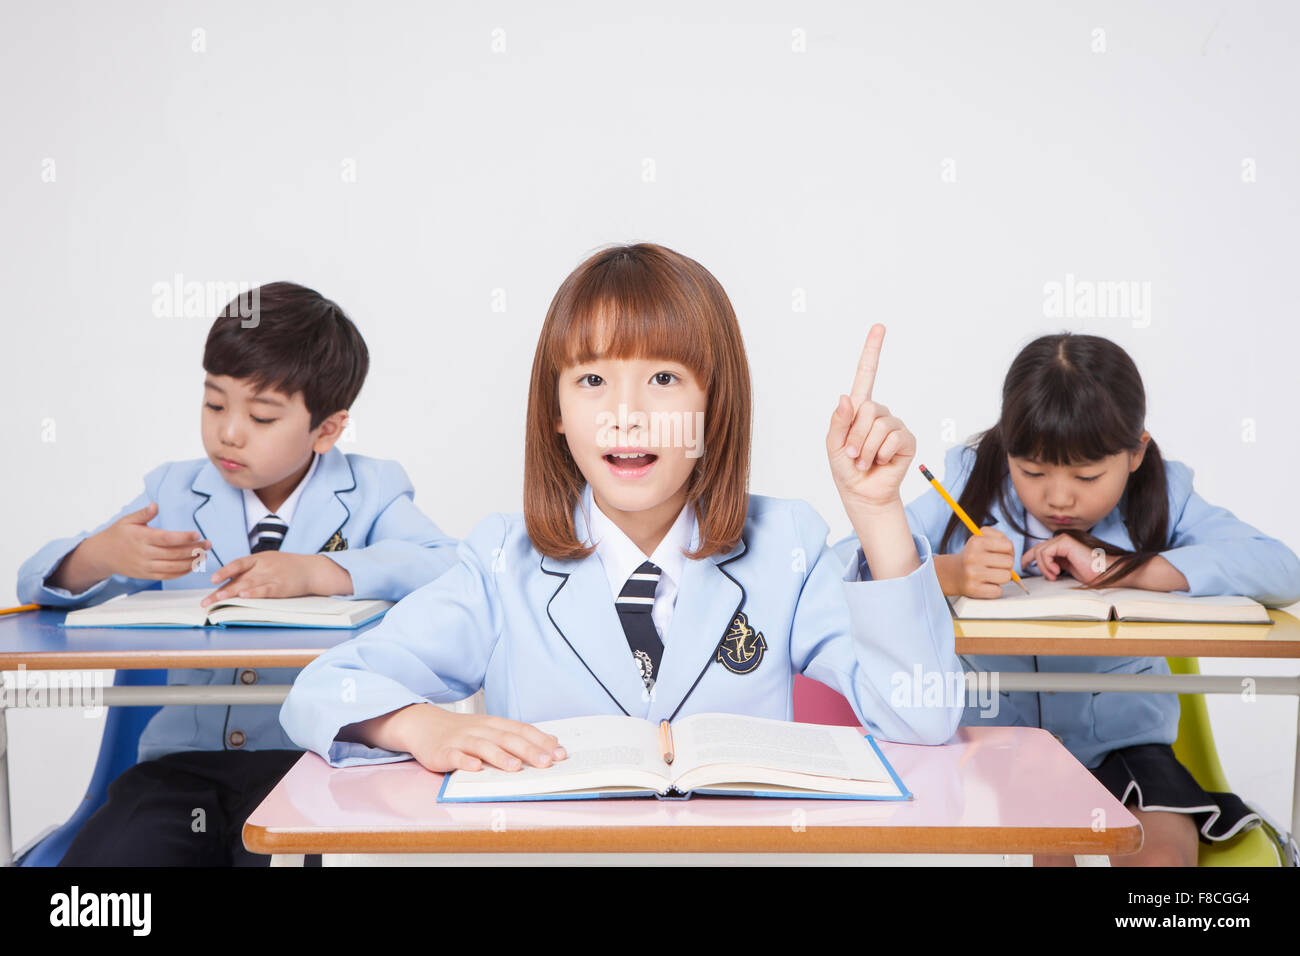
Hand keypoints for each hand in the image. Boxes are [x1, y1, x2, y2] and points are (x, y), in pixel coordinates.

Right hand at [88, 501, 209, 580]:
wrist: (103, 555)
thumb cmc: (118, 534)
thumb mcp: (127, 520)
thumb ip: (143, 514)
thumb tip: (155, 505)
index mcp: (140, 538)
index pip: (166, 539)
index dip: (183, 537)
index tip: (197, 534)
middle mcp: (143, 554)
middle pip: (173, 554)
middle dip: (194, 549)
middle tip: (208, 544)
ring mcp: (145, 566)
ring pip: (173, 567)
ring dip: (191, 562)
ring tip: (205, 555)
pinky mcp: (146, 575)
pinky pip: (168, 576)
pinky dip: (182, 572)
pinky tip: (193, 565)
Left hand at [202, 551, 350, 605]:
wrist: (312, 569)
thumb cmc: (288, 567)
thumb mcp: (268, 561)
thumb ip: (250, 570)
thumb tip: (228, 582)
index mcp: (258, 559)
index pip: (237, 564)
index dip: (224, 571)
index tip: (212, 580)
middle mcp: (263, 566)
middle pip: (237, 579)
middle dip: (220, 591)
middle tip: (205, 601)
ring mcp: (272, 576)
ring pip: (247, 585)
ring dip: (231, 593)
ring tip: (217, 599)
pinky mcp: (281, 586)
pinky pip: (265, 590)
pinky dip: (254, 593)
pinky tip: (244, 597)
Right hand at [394, 705, 567, 773]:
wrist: (424, 724)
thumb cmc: (463, 731)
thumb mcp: (491, 729)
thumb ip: (518, 736)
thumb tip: (551, 743)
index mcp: (494, 724)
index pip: (522, 730)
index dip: (541, 741)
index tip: (560, 753)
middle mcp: (481, 729)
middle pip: (507, 738)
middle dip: (528, 750)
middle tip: (546, 762)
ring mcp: (461, 740)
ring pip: (483, 746)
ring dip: (499, 756)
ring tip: (515, 767)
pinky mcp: (443, 751)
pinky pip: (455, 756)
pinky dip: (465, 761)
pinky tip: (475, 768)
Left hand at [826, 324, 916, 509]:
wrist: (862, 493)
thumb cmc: (845, 467)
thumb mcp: (832, 445)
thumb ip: (838, 422)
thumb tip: (846, 397)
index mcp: (859, 409)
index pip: (867, 375)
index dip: (872, 351)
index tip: (879, 327)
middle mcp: (879, 413)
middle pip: (868, 409)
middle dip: (855, 436)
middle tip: (852, 454)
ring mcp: (894, 425)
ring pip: (879, 426)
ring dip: (866, 449)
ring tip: (864, 461)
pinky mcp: (906, 440)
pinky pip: (893, 439)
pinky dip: (880, 454)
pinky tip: (880, 462)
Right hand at [957, 527, 1016, 597]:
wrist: (952, 573)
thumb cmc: (972, 556)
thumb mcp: (981, 538)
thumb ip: (999, 537)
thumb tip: (1011, 550)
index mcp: (976, 542)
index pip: (1008, 545)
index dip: (1008, 551)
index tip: (1001, 554)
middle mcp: (972, 557)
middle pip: (1009, 562)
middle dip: (1006, 565)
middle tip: (996, 566)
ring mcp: (972, 574)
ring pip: (1006, 577)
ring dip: (1002, 577)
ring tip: (992, 575)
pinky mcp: (973, 589)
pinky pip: (997, 591)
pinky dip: (994, 589)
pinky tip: (986, 584)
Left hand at [1022, 533, 1108, 583]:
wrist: (1104, 572)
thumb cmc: (1091, 572)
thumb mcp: (1066, 569)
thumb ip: (1054, 563)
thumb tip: (1040, 567)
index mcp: (1061, 546)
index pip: (1039, 548)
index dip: (1028, 556)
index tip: (1023, 565)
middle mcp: (1061, 540)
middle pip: (1037, 548)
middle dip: (1034, 562)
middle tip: (1046, 576)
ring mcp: (1063, 539)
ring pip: (1040, 551)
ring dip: (1044, 567)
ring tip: (1054, 576)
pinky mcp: (1065, 542)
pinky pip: (1045, 552)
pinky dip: (1047, 564)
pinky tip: (1057, 571)